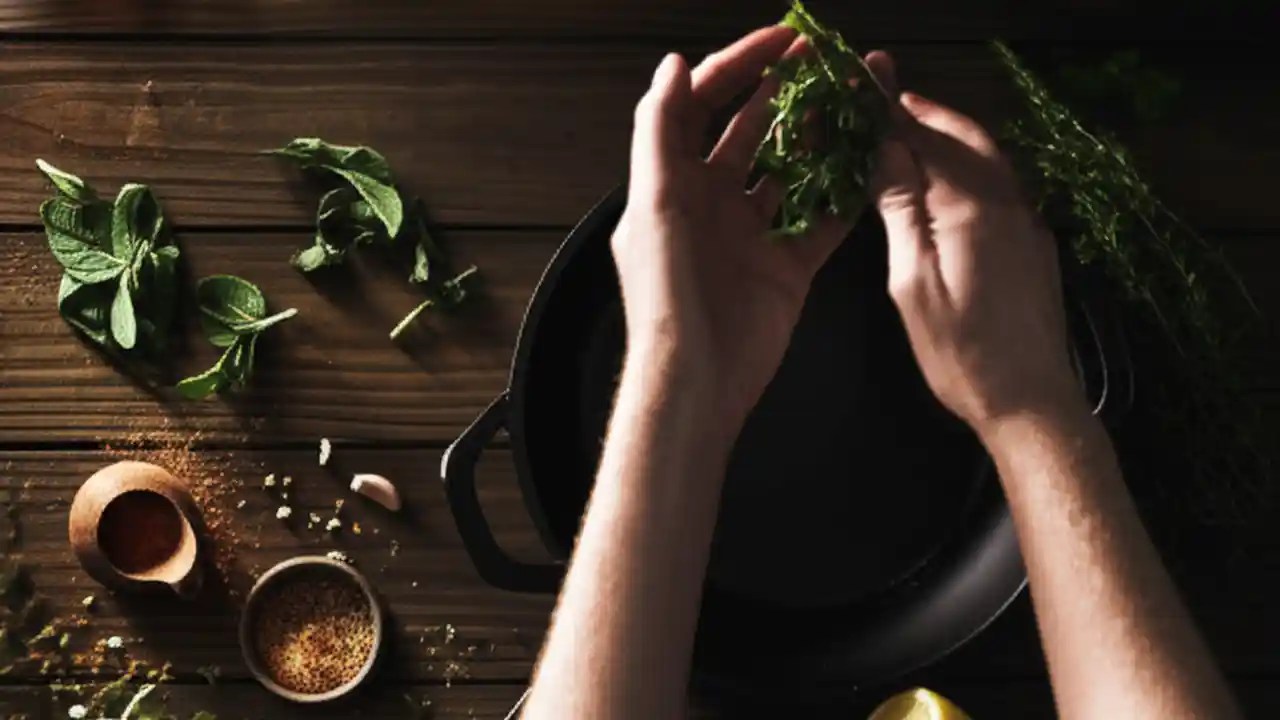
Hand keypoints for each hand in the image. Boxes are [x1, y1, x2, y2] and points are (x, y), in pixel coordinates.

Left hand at [613, 27, 892, 428]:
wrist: (699, 381)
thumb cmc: (668, 296)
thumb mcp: (656, 205)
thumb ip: (661, 132)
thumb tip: (673, 65)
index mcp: (674, 184)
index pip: (702, 106)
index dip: (737, 66)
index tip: (782, 38)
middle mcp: (711, 203)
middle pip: (749, 131)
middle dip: (782, 92)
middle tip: (825, 60)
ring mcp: (752, 233)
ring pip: (789, 171)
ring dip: (815, 138)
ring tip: (849, 103)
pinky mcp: (787, 266)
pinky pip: (821, 222)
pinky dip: (843, 196)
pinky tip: (867, 164)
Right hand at [872, 64, 1084, 432]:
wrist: (1032, 401)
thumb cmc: (960, 353)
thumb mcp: (912, 284)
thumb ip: (902, 213)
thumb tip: (886, 154)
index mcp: (971, 208)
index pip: (927, 142)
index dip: (894, 114)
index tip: (867, 90)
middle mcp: (1008, 204)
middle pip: (966, 140)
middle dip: (928, 116)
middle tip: (891, 102)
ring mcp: (1028, 224)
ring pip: (990, 161)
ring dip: (953, 139)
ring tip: (916, 134)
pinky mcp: (1036, 247)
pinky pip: (1002, 188)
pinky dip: (972, 169)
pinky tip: (951, 183)